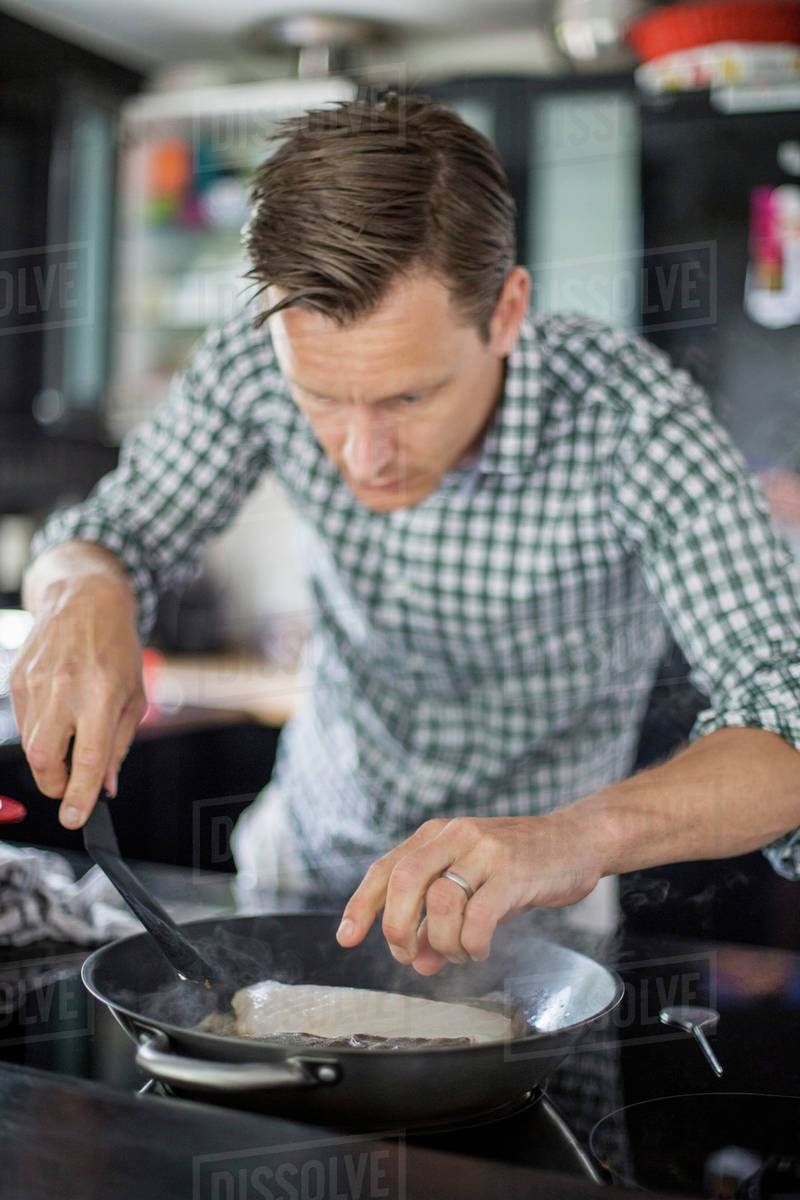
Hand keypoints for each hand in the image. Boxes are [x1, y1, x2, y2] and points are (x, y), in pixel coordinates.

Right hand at [10, 566, 146, 828]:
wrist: (84, 600)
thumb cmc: (116, 649)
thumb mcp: (134, 697)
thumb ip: (118, 746)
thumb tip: (104, 787)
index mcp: (101, 695)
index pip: (86, 759)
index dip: (79, 796)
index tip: (76, 818)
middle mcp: (64, 689)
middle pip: (44, 760)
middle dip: (55, 785)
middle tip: (70, 785)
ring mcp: (35, 684)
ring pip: (31, 745)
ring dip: (50, 756)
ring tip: (71, 734)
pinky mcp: (17, 679)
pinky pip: (23, 723)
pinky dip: (40, 731)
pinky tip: (58, 713)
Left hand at [336, 812, 601, 974]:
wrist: (576, 841)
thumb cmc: (519, 865)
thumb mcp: (472, 886)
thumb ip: (440, 920)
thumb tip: (417, 961)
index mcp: (437, 835)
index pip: (385, 868)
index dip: (362, 905)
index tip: (346, 937)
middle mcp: (456, 835)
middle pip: (404, 880)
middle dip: (397, 927)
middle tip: (408, 956)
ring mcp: (485, 850)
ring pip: (441, 900)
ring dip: (442, 942)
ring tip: (457, 953)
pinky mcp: (514, 871)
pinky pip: (479, 917)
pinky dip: (472, 944)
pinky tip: (480, 949)